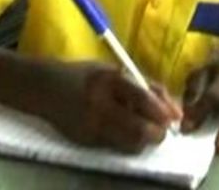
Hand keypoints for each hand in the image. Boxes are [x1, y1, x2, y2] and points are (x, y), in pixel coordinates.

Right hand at [38, 61, 181, 151]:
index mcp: (106, 81)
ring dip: (144, 139)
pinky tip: (123, 130)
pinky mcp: (86, 141)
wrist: (44, 88)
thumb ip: (143, 85)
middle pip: (139, 129)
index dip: (162, 110)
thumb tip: (174, 109)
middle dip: (158, 132)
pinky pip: (117, 147)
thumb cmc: (83, 75)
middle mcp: (98, 105)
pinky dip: (127, 141)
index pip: (141, 98)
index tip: (175, 118)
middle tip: (163, 128)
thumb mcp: (112, 71)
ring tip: (144, 128)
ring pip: (131, 144)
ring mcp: (91, 127)